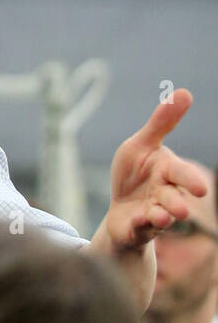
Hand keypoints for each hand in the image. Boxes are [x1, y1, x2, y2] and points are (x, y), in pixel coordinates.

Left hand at [103, 88, 207, 252]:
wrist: (121, 208)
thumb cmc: (134, 174)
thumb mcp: (141, 145)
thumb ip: (161, 124)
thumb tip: (185, 92)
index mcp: (168, 172)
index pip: (182, 174)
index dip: (190, 179)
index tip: (200, 188)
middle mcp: (165, 195)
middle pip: (174, 199)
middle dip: (177, 204)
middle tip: (181, 209)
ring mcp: (152, 214)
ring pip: (159, 218)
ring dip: (159, 217)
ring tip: (158, 217)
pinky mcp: (136, 229)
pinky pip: (138, 230)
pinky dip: (138, 226)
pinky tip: (136, 222)